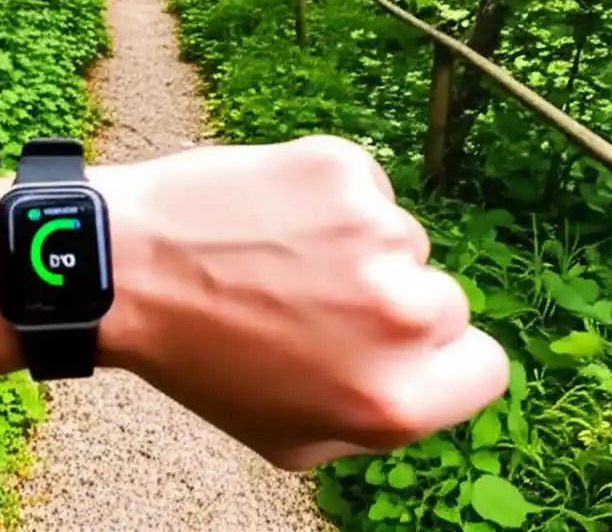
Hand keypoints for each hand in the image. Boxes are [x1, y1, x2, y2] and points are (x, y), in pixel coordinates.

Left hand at [94, 135, 509, 469]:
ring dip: (353, 247)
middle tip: (308, 304)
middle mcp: (400, 316)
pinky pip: (365, 188)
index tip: (394, 344)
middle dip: (390, 302)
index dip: (442, 358)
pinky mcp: (343, 170)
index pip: (487, 369)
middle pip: (444, 301)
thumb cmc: (199, 360)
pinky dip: (327, 198)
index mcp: (397, 399)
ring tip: (273, 261)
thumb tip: (429, 380)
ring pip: (400, 239)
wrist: (124, 268)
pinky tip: (269, 217)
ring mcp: (375, 234)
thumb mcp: (293, 440)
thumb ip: (381, 422)